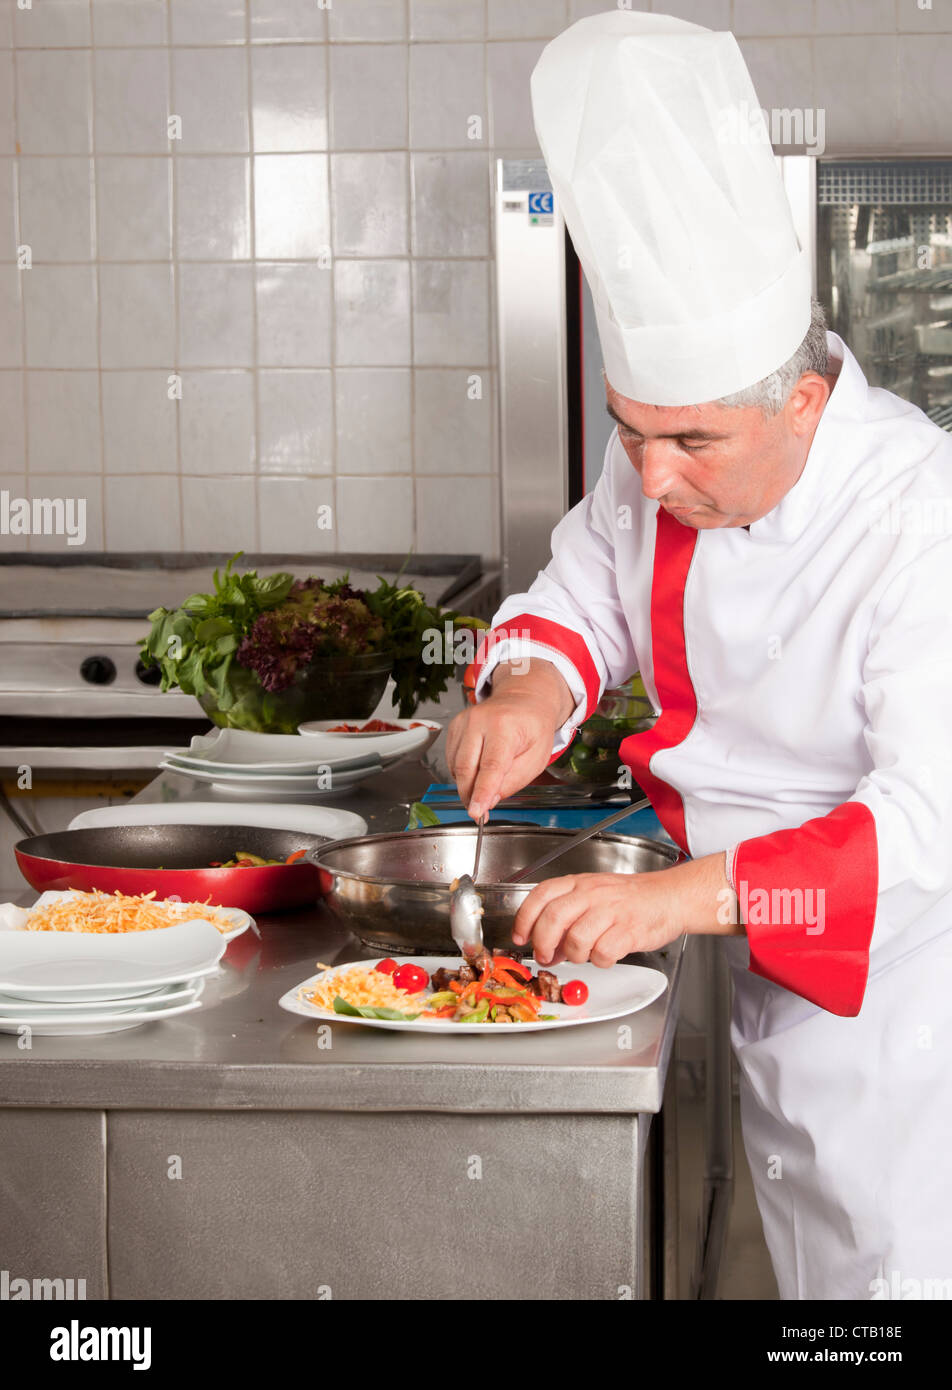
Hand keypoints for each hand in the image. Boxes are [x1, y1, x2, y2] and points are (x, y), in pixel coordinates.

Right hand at [446, 660, 573, 818]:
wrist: (524, 699)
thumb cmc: (533, 727)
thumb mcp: (537, 758)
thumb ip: (514, 781)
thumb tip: (490, 800)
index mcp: (505, 726)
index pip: (491, 765)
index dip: (482, 792)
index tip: (476, 812)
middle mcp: (480, 720)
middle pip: (467, 767)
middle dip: (470, 795)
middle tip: (479, 811)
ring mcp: (464, 721)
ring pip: (456, 766)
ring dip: (466, 785)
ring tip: (482, 789)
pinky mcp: (455, 726)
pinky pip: (451, 759)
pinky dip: (461, 773)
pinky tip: (476, 771)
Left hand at [512, 855, 740, 966]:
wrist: (668, 897)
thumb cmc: (630, 899)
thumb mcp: (593, 897)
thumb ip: (567, 918)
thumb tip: (546, 948)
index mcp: (579, 883)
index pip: (541, 895)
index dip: (524, 919)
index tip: (520, 937)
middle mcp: (592, 893)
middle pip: (553, 918)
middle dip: (543, 944)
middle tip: (546, 957)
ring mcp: (611, 911)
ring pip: (576, 939)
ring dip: (574, 955)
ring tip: (583, 954)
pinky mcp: (629, 930)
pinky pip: (603, 953)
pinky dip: (600, 961)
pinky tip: (606, 954)